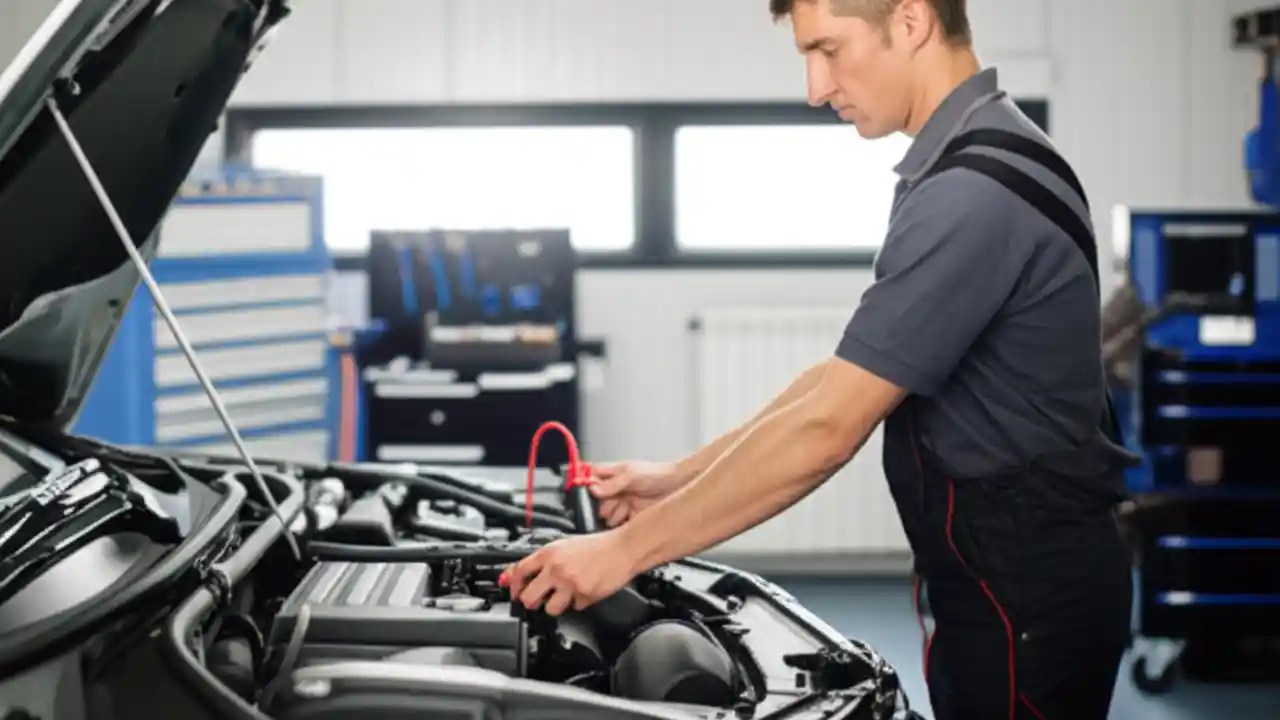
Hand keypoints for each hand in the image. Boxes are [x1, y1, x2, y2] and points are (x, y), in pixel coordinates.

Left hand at [499, 530, 639, 615]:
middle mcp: (556, 569)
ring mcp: (570, 584)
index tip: (515, 592)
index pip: (520, 571)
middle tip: (538, 600)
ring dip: (557, 605)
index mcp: (550, 553)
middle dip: (532, 602)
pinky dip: (579, 601)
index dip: (514, 585)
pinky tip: (586, 589)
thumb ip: (544, 560)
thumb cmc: (598, 546)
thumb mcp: (566, 546)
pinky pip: (575, 607)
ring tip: (567, 594)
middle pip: (529, 597)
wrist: (623, 549)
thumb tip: (521, 573)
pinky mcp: (584, 596)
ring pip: (550, 608)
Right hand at [589, 460, 687, 527]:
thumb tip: (594, 488)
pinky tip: (624, 522)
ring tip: (619, 513)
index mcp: (612, 474)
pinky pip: (617, 524)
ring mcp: (622, 503)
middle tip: (605, 507)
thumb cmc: (660, 474)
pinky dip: (618, 525)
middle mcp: (615, 489)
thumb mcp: (633, 474)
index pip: (589, 479)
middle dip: (598, 506)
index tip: (582, 494)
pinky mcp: (630, 516)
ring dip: (609, 516)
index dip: (584, 486)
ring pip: (605, 515)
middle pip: (595, 501)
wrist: (680, 487)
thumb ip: (613, 483)